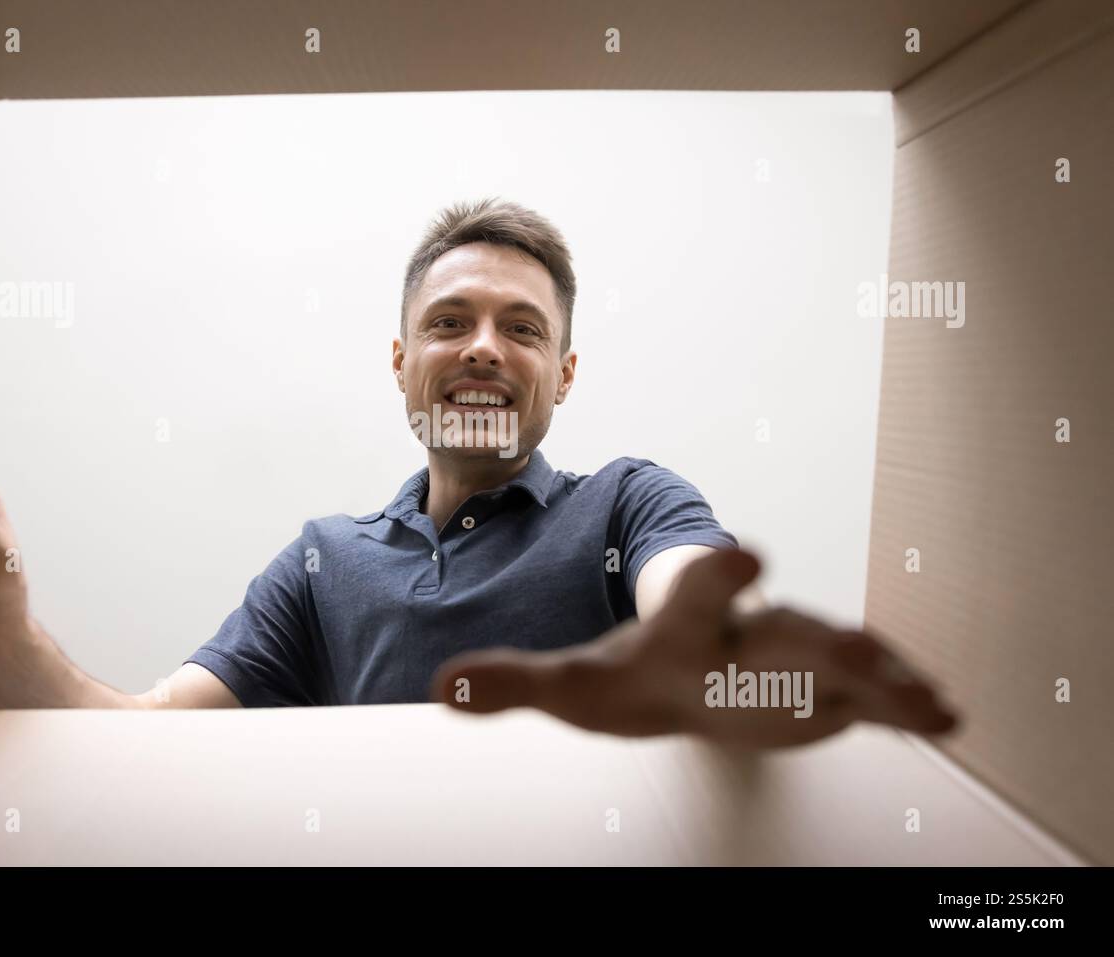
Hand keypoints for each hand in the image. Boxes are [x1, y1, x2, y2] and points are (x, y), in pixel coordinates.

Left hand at [430, 548, 958, 747]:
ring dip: (883, 675)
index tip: (739, 551)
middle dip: (821, 637)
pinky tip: (944, 715)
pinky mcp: (823, 692)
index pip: (696, 588)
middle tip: (861, 650)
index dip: (715, 571)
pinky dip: (903, 703)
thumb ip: (513, 683)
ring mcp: (789, 662)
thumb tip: (442, 686)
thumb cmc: (630, 674)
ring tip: (929, 698)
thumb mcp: (570, 687)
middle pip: (786, 629)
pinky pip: (870, 695)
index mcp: (683, 625)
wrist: (683, 668)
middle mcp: (745, 635)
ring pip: (841, 658)